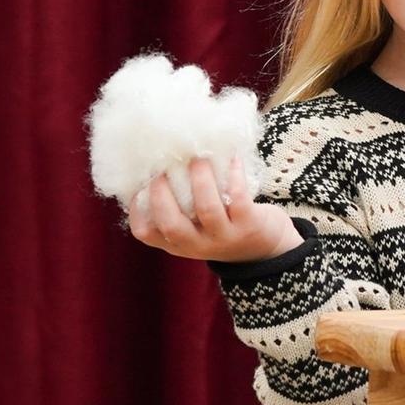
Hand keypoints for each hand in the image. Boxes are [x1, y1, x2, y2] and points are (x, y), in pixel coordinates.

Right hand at [126, 157, 302, 262]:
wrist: (267, 246)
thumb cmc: (223, 225)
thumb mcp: (196, 226)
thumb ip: (179, 207)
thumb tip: (159, 163)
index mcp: (178, 243)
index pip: (147, 234)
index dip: (137, 209)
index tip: (138, 185)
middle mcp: (198, 244)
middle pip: (172, 224)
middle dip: (163, 194)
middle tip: (163, 168)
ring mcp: (224, 236)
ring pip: (206, 209)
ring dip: (200, 180)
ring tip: (198, 158)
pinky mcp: (249, 225)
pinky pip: (238, 198)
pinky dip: (234, 175)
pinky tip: (232, 159)